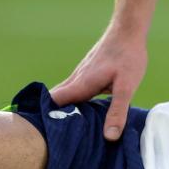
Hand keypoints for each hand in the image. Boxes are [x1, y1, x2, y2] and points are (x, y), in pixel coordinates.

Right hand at [51, 27, 147, 141]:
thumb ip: (117, 112)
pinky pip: (73, 90)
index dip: (45, 116)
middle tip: (50, 137)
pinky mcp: (87, 73)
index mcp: (81, 85)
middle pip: (55, 100)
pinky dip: (72, 102)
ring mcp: (80, 75)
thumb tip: (109, 137)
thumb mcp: (126, 88)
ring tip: (64, 131)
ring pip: (64, 94)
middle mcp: (76, 79)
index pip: (53, 102)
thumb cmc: (128, 57)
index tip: (41, 133)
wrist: (128, 30)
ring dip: (62, 110)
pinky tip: (80, 112)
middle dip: (51, 116)